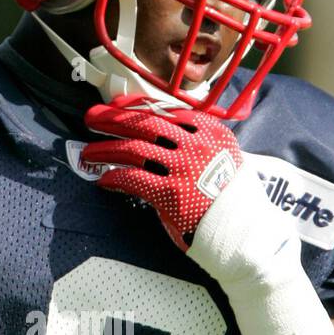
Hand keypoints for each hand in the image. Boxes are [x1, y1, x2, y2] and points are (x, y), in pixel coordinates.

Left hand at [81, 95, 244, 250]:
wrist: (244, 230)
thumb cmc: (231, 196)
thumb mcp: (223, 156)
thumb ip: (197, 141)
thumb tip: (158, 134)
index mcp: (210, 130)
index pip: (165, 108)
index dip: (134, 104)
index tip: (116, 105)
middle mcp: (197, 143)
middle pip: (145, 123)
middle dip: (112, 119)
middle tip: (92, 118)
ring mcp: (183, 168)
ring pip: (135, 149)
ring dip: (107, 149)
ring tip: (89, 152)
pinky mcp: (171, 193)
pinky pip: (134, 179)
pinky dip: (115, 177)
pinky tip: (103, 179)